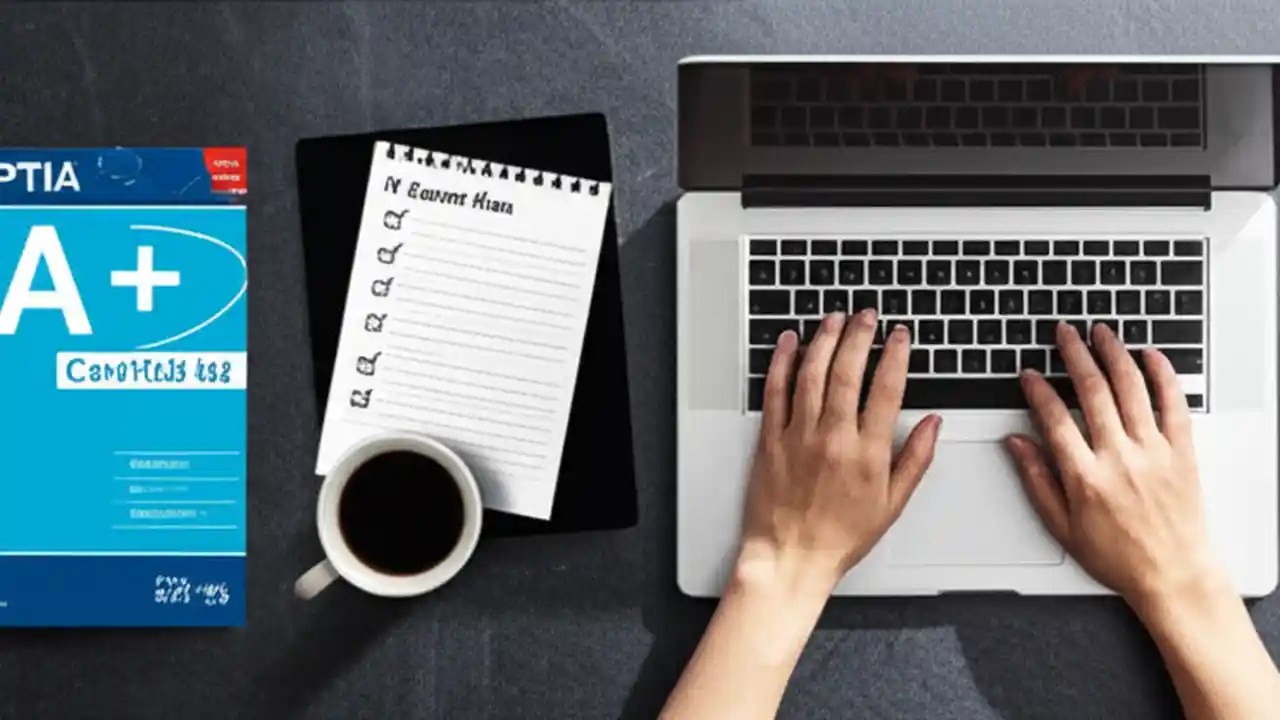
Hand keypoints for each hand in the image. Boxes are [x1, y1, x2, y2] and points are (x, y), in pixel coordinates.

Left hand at [738, 310, 942, 591]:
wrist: (790, 558)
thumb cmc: (840, 537)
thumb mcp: (893, 504)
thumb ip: (916, 459)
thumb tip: (933, 423)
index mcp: (868, 453)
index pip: (887, 389)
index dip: (895, 355)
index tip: (900, 336)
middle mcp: (833, 438)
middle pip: (847, 372)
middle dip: (859, 335)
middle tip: (866, 315)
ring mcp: (798, 436)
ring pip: (811, 373)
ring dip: (824, 340)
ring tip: (834, 319)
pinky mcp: (770, 440)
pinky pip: (775, 392)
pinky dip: (783, 362)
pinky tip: (791, 343)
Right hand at [1006, 322, 1223, 608]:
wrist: (1173, 574)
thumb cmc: (1118, 556)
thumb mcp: (1062, 526)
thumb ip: (1036, 479)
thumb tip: (1016, 443)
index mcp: (1085, 477)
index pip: (1054, 418)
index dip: (1038, 390)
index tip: (1029, 374)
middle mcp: (1119, 458)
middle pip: (1092, 391)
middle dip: (1074, 354)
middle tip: (1064, 333)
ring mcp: (1153, 452)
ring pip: (1131, 388)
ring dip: (1113, 354)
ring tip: (1101, 333)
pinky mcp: (1182, 452)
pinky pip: (1173, 404)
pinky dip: (1163, 376)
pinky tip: (1151, 356)